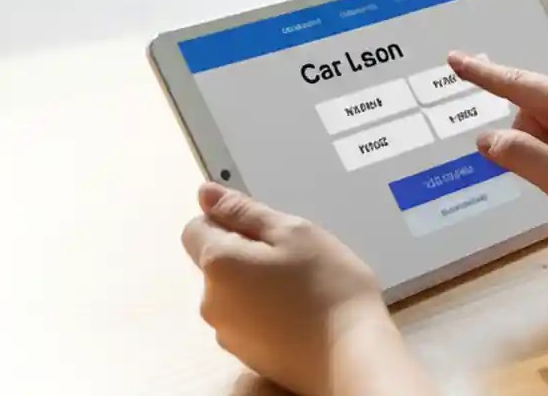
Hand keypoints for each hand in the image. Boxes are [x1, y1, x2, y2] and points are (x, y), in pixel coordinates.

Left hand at [181, 183, 387, 395]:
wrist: (351, 355)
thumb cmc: (328, 286)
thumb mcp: (294, 232)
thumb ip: (245, 211)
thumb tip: (205, 193)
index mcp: (218, 264)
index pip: (196, 228)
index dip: (228, 220)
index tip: (267, 229)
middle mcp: (211, 302)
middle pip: (217, 262)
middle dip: (248, 253)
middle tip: (296, 257)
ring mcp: (226, 333)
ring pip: (235, 292)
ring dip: (258, 283)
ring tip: (302, 287)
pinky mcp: (246, 355)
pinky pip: (248, 319)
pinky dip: (267, 311)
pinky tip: (301, 313)